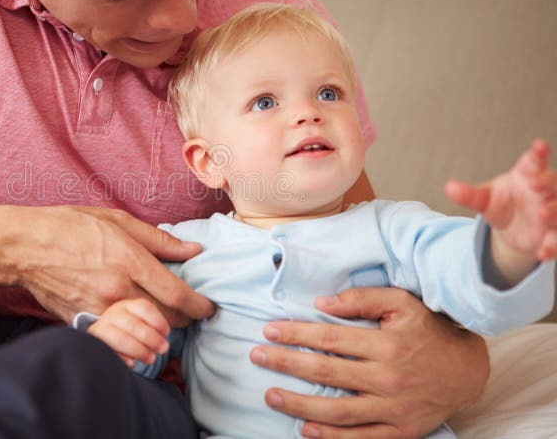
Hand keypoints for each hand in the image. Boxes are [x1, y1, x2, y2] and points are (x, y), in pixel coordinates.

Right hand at [0, 204, 213, 324]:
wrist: (23, 246)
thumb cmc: (70, 226)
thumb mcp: (118, 221)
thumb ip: (160, 239)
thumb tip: (194, 250)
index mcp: (129, 260)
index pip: (176, 294)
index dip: (199, 306)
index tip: (209, 308)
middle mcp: (116, 289)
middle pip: (165, 318)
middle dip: (185, 318)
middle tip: (193, 312)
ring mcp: (98, 310)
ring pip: (143, 331)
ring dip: (162, 330)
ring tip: (170, 321)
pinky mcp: (82, 322)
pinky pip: (118, 336)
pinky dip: (134, 334)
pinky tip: (140, 326)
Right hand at [87, 298, 169, 367]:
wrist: (103, 339)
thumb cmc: (129, 332)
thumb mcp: (141, 322)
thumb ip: (154, 325)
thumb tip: (179, 327)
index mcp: (127, 305)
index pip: (143, 307)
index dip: (157, 321)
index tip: (166, 333)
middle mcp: (113, 313)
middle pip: (133, 324)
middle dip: (151, 338)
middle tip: (163, 349)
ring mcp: (101, 327)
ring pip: (120, 338)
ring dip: (138, 350)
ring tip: (151, 359)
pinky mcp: (94, 342)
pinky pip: (106, 350)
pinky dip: (121, 358)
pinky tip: (131, 363)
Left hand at [249, 288, 488, 438]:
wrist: (468, 370)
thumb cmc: (429, 331)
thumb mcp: (401, 303)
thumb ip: (362, 299)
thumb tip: (322, 302)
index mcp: (386, 344)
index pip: (329, 339)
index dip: (296, 335)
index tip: (269, 331)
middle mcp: (387, 378)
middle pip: (326, 373)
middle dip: (286, 364)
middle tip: (256, 357)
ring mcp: (393, 408)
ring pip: (338, 411)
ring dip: (299, 404)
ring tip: (270, 395)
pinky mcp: (400, 430)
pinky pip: (361, 438)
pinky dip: (332, 438)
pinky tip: (305, 429)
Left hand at [445, 138, 556, 263]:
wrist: (511, 227)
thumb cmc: (501, 203)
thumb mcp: (483, 200)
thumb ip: (469, 195)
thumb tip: (449, 188)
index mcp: (528, 174)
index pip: (535, 161)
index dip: (538, 153)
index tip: (539, 145)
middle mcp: (545, 191)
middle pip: (553, 183)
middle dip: (547, 182)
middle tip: (536, 183)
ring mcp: (553, 211)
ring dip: (555, 211)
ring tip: (542, 214)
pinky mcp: (553, 232)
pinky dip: (552, 246)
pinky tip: (542, 252)